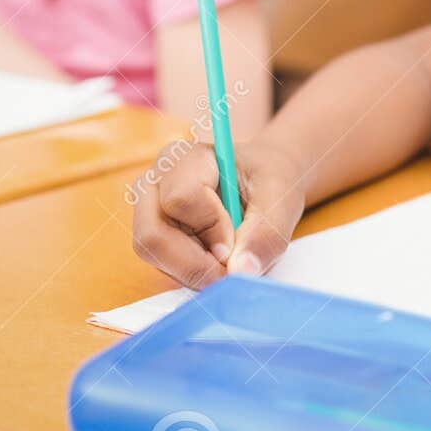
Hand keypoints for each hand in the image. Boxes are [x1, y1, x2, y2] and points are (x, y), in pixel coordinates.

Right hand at [131, 139, 305, 288]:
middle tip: (229, 270)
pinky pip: (161, 266)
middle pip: (152, 234)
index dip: (211, 230)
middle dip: (193, 263)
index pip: (182, 199)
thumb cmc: (269, 180)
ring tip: (227, 260)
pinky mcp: (152, 235)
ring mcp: (148, 210)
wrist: (262, 179)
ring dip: (193, 270)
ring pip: (153, 254)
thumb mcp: (282, 199)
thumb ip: (266, 234)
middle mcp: (156, 182)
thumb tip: (241, 271)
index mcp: (188, 158)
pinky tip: (215, 259)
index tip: (236, 245)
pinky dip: (190, 272)